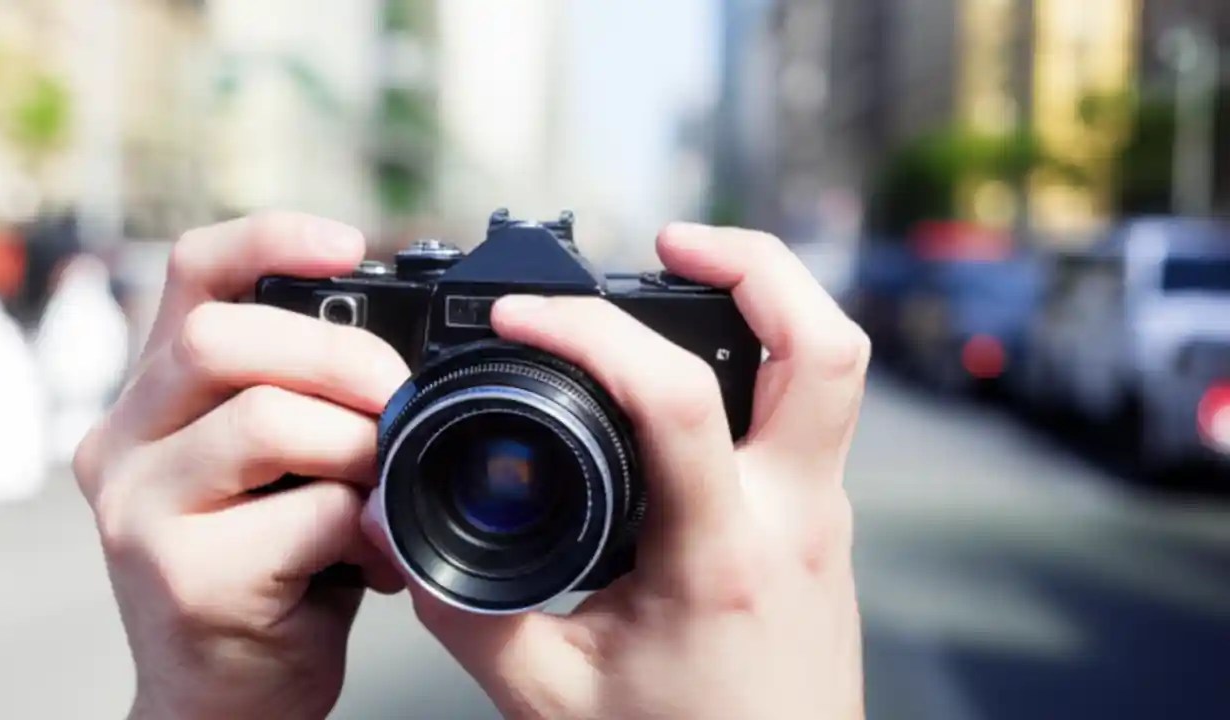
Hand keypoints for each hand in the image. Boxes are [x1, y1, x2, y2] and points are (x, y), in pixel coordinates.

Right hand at [74, 214, 409, 718]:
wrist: (225, 696)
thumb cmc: (270, 571)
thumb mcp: (278, 469)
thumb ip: (306, 403)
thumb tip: (402, 359)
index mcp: (156, 397)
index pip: (191, 273)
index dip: (270, 237)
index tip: (350, 245)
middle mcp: (125, 442)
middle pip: (220, 338)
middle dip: (340, 355)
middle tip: (397, 398)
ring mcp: (140, 509)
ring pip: (265, 419)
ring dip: (356, 445)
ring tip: (379, 487)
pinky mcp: (182, 577)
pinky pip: (307, 515)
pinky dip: (363, 527)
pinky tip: (372, 558)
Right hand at [366, 223, 867, 719]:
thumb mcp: (547, 694)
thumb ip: (463, 604)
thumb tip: (400, 522)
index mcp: (720, 554)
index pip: (677, 396)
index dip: (590, 332)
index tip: (518, 319)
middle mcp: (793, 517)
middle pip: (823, 344)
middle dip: (754, 263)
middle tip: (670, 244)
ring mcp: (823, 516)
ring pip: (836, 367)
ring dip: (773, 300)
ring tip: (686, 280)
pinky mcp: (823, 524)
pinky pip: (811, 409)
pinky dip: (762, 358)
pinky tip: (694, 372)